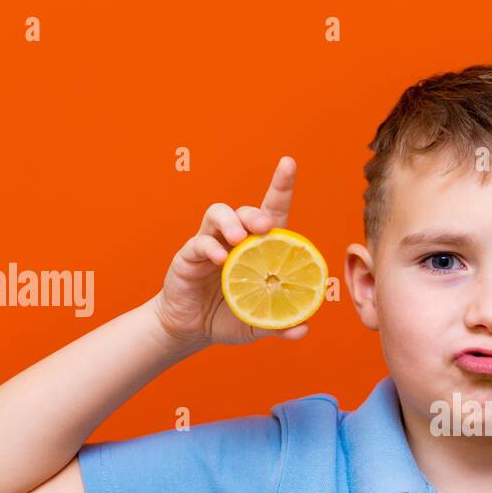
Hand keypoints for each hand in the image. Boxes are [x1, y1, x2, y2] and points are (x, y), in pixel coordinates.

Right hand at [152, 155, 312, 347]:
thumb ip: (281, 325)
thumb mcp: (259, 324)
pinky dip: (210, 247)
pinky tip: (221, 260)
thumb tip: (303, 329)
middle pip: (247, 211)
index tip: (289, 163)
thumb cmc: (230, 318)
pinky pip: (198, 242)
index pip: (272, 211)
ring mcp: (210, 243)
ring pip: (219, 213)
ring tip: (239, 240)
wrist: (192, 330)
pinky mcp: (188, 255)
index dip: (280, 186)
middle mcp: (234, 239)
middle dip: (258, 213)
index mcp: (258, 249)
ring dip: (232, 222)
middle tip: (265, 226)